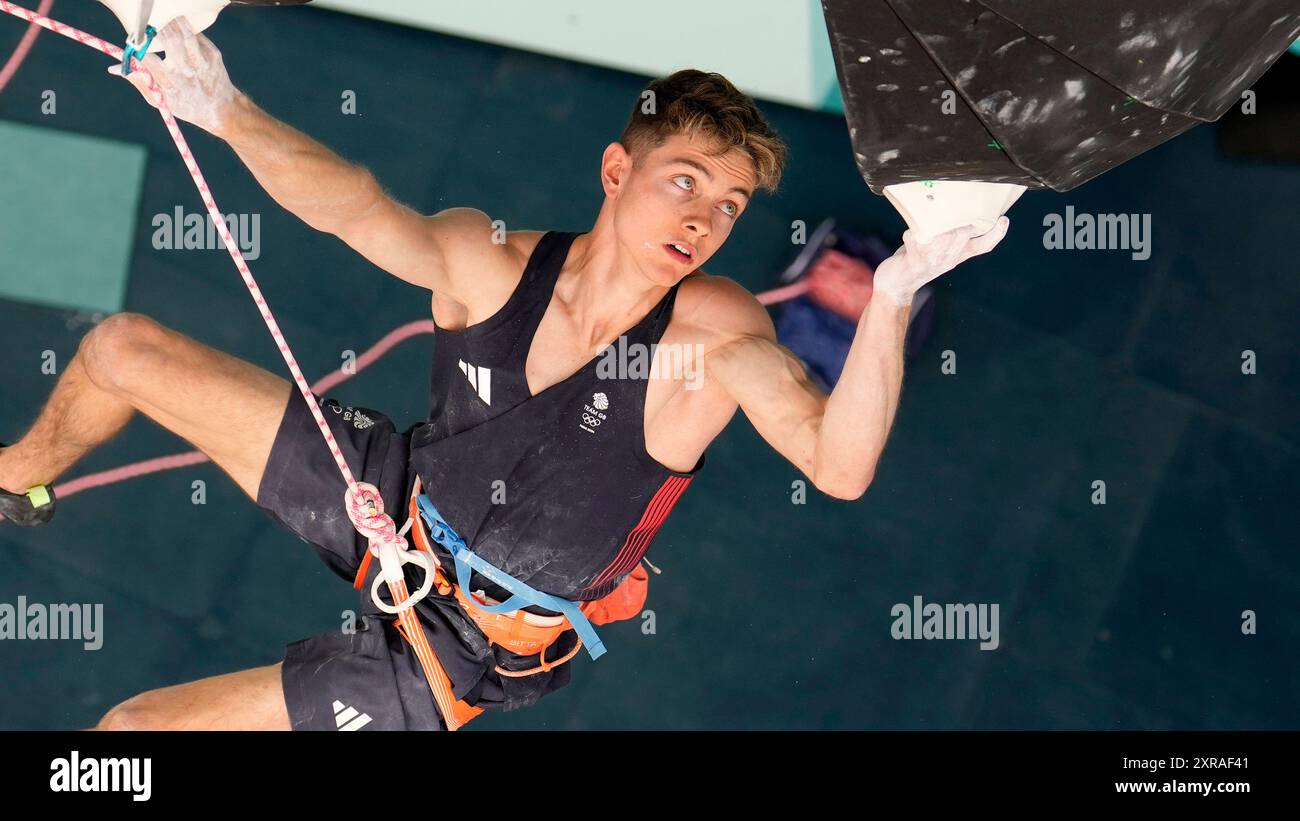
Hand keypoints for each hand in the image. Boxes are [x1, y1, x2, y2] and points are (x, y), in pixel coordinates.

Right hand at [107, 17, 238, 136]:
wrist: (222, 109)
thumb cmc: (185, 104)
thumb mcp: (159, 100)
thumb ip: (139, 81)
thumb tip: (114, 68)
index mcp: (169, 82)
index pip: (147, 58)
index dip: (136, 47)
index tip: (131, 41)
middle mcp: (186, 70)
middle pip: (169, 39)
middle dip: (156, 26)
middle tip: (148, 22)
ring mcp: (201, 61)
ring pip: (185, 32)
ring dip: (172, 21)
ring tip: (163, 18)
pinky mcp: (213, 54)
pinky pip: (196, 35)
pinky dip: (186, 29)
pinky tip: (180, 28)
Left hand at [872, 217, 1009, 305]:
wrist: (895, 286)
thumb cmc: (917, 260)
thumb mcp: (940, 250)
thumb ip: (950, 234)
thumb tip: (956, 207)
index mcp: (957, 254)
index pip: (982, 245)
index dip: (995, 234)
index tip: (1003, 220)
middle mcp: (949, 257)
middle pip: (964, 236)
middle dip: (963, 221)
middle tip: (960, 204)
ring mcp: (932, 260)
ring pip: (944, 238)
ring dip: (941, 225)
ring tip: (935, 213)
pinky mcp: (914, 260)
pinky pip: (918, 242)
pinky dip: (913, 236)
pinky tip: (909, 233)